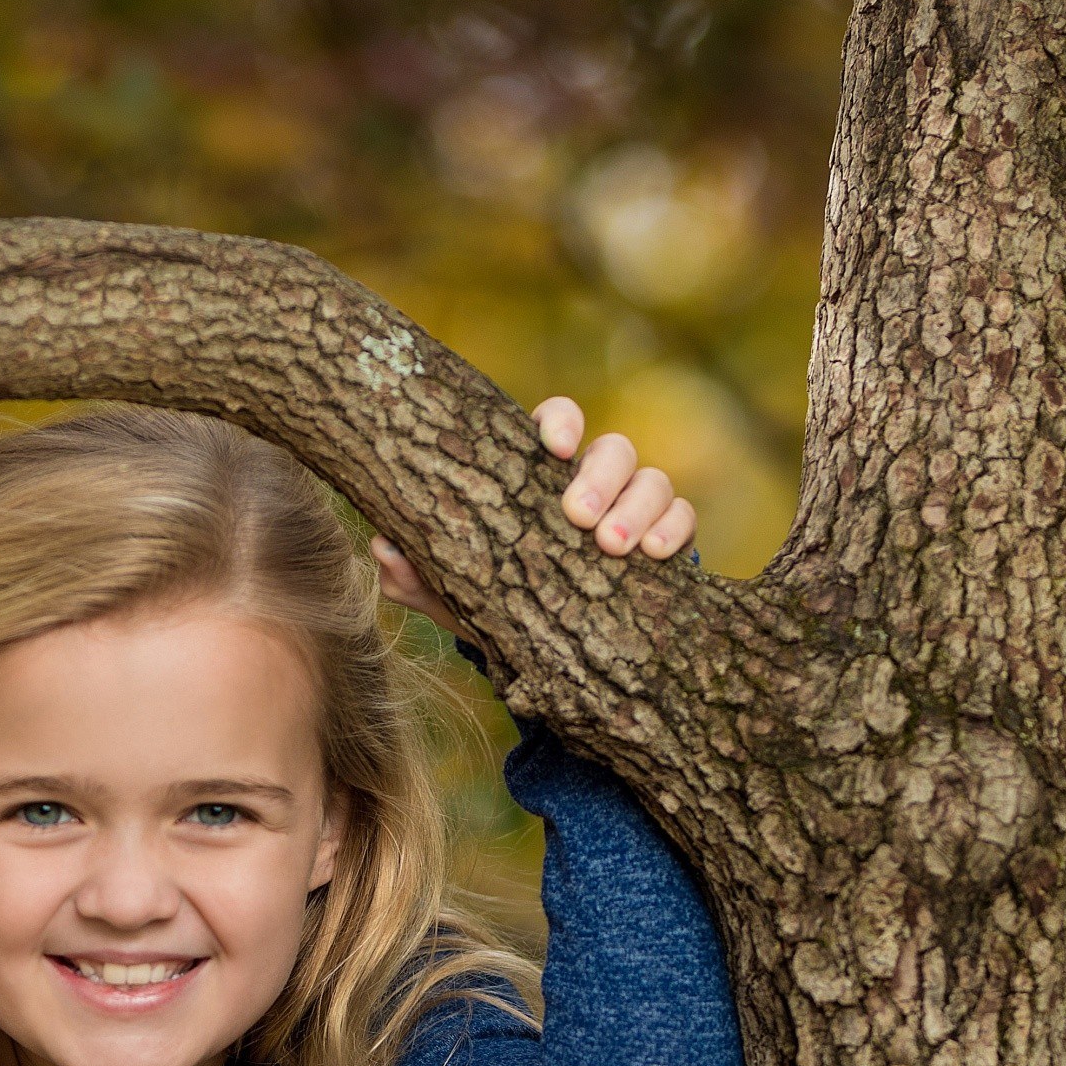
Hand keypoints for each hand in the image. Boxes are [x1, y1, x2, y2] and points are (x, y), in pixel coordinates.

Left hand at [370, 394, 702, 643]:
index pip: (559, 421)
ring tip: (614, 547)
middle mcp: (596, 478)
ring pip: (653, 477)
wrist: (569, 643)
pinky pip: (684, 516)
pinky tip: (655, 556)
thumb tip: (382, 550)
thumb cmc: (507, 597)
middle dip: (600, 477)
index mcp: (544, 473)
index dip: (561, 423)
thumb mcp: (460, 593)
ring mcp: (638, 503)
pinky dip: (674, 529)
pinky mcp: (670, 535)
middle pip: (613, 447)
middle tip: (578, 515)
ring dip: (637, 506)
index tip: (553, 446)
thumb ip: (421, 575)